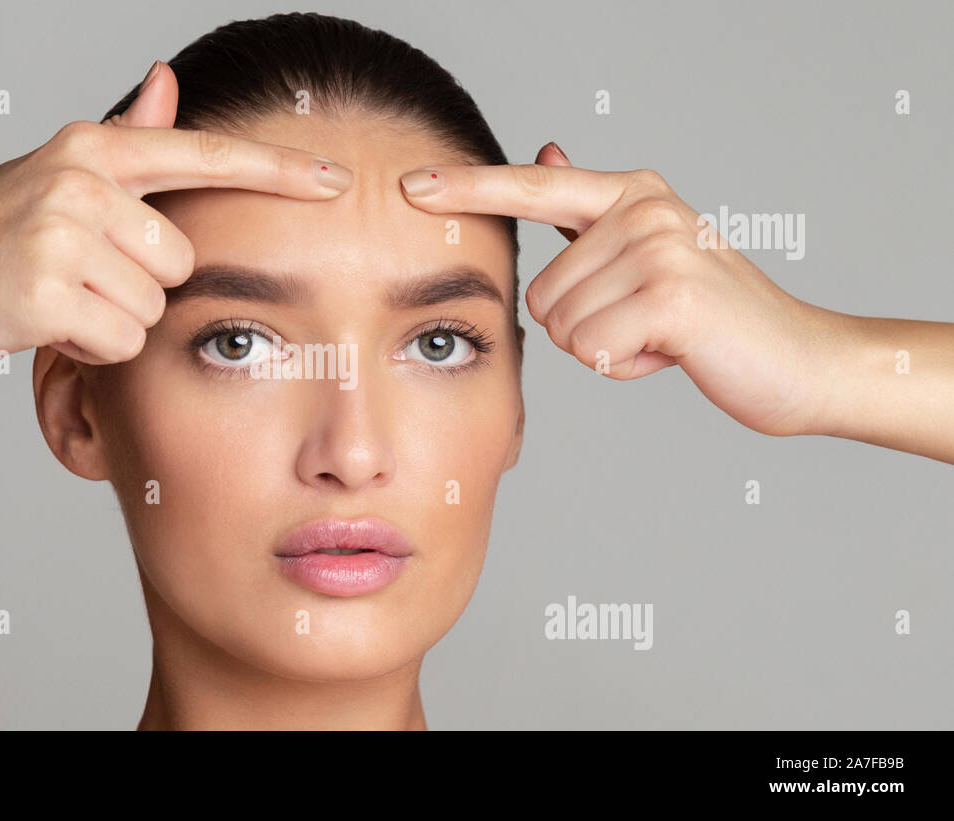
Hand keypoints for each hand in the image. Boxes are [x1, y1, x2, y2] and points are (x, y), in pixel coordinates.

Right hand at [0, 60, 351, 370]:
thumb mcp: (51, 177)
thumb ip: (122, 141)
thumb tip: (167, 79)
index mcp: (89, 149)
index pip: (205, 154)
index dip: (278, 170)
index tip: (338, 179)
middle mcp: (81, 179)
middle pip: (182, 259)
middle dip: (140, 287)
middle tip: (74, 280)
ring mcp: (62, 231)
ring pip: (153, 307)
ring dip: (112, 321)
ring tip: (52, 299)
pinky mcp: (46, 288)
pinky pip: (119, 341)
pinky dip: (87, 348)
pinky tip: (41, 324)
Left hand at [398, 146, 849, 437]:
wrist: (800, 360)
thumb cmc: (713, 318)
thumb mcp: (648, 252)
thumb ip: (589, 213)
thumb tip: (544, 148)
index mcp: (631, 194)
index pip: (531, 188)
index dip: (467, 189)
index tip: (409, 187)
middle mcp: (643, 208)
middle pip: (539, 292)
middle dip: (582, 326)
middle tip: (647, 322)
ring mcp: (659, 247)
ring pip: (561, 326)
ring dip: (605, 348)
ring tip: (662, 335)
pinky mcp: (671, 295)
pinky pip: (591, 350)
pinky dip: (625, 367)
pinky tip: (672, 352)